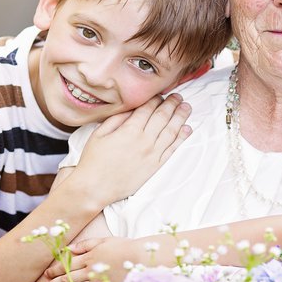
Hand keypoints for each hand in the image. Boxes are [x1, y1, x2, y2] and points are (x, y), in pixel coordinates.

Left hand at [40, 237, 141, 281]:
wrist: (140, 257)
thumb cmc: (123, 247)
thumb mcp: (103, 240)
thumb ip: (85, 245)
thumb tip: (69, 249)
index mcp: (89, 257)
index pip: (66, 264)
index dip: (54, 270)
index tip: (46, 275)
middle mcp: (91, 270)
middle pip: (67, 279)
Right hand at [70, 93, 191, 203]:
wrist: (95, 188)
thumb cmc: (94, 161)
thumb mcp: (99, 134)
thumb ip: (117, 119)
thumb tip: (132, 108)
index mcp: (129, 130)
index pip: (147, 109)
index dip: (156, 99)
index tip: (161, 93)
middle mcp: (144, 141)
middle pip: (162, 117)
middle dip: (172, 104)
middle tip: (178, 96)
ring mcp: (152, 154)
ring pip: (171, 131)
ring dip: (181, 117)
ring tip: (186, 107)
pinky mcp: (156, 166)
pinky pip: (172, 149)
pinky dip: (181, 138)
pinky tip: (187, 129)